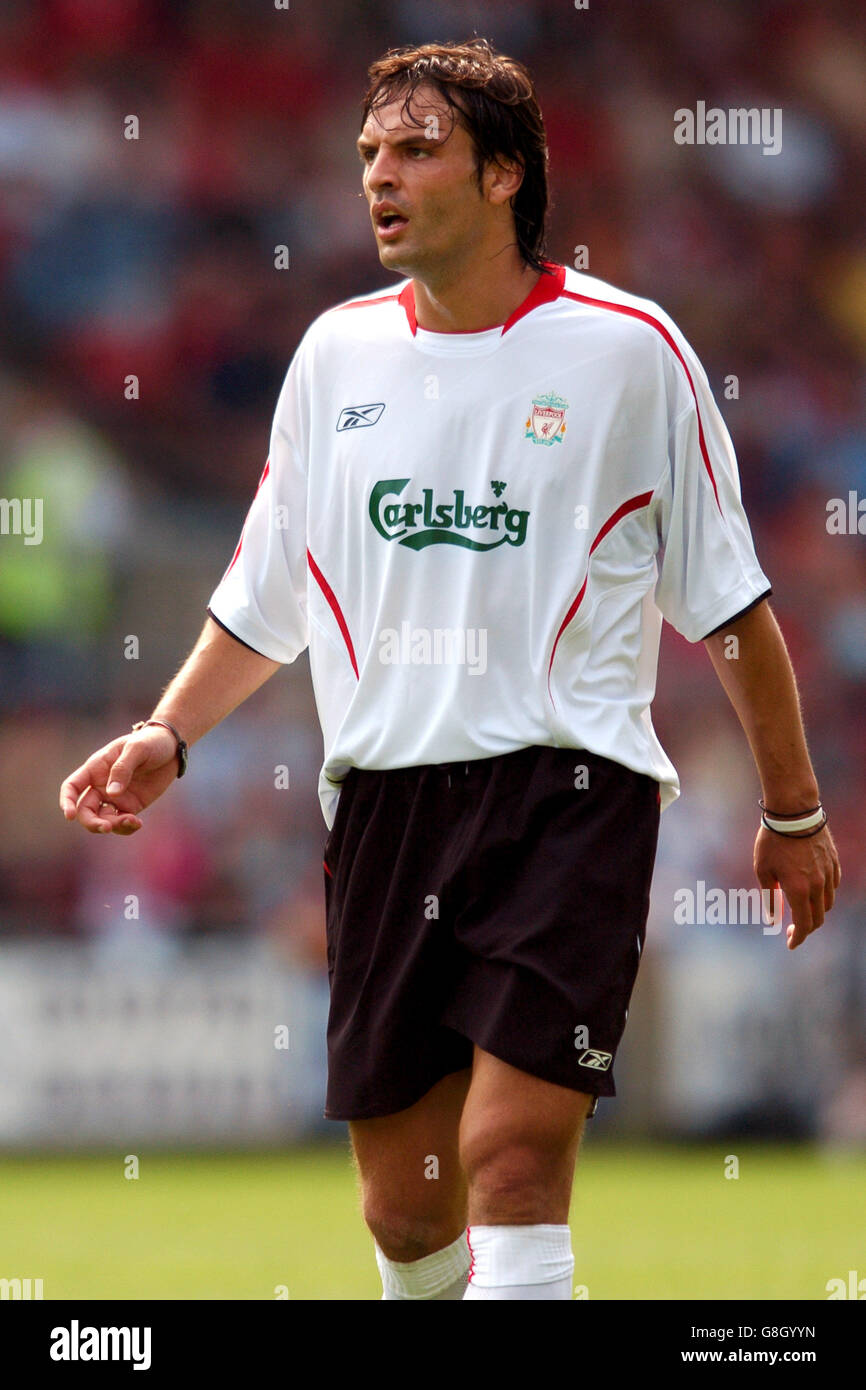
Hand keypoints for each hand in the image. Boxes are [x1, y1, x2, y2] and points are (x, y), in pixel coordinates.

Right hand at [59, 727, 181, 835]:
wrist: (172, 747)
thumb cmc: (150, 741)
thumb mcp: (137, 748)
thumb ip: (122, 769)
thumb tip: (112, 794)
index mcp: (96, 768)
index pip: (72, 786)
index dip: (67, 801)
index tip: (70, 816)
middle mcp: (101, 785)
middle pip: (85, 810)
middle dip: (92, 822)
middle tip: (107, 827)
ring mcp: (115, 797)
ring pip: (103, 819)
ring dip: (112, 826)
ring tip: (132, 821)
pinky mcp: (131, 805)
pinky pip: (121, 822)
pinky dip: (126, 828)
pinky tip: (137, 824)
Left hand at [754, 822, 840, 949]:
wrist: (794, 812)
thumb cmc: (772, 840)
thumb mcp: (763, 869)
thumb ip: (770, 897)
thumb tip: (772, 919)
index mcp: (798, 889)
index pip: (804, 925)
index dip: (798, 938)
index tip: (791, 944)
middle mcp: (817, 885)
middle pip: (819, 918)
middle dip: (806, 929)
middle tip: (793, 929)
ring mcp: (828, 873)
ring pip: (828, 903)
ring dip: (816, 912)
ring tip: (801, 908)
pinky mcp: (834, 862)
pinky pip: (832, 886)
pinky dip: (824, 895)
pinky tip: (812, 890)